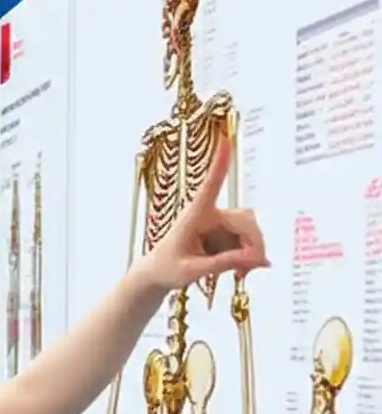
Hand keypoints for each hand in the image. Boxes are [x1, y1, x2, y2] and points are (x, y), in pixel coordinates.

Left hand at [139, 138, 270, 290]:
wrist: (158, 274)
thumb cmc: (167, 268)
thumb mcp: (191, 271)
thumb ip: (221, 264)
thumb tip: (254, 259)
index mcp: (194, 215)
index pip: (210, 186)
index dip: (219, 164)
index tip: (225, 139)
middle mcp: (209, 213)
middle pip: (245, 220)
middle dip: (254, 244)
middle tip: (251, 270)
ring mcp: (219, 222)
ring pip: (250, 230)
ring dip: (251, 252)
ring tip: (241, 274)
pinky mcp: (225, 233)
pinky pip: (247, 241)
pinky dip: (248, 257)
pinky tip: (241, 271)